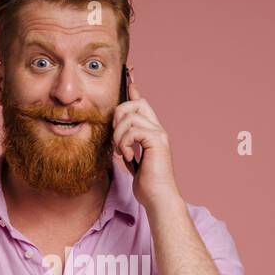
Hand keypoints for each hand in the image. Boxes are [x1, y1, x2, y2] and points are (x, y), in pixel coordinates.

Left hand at [112, 66, 181, 210]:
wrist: (159, 198)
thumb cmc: (147, 184)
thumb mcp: (131, 160)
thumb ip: (126, 145)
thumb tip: (116, 138)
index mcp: (152, 132)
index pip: (142, 104)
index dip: (134, 89)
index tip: (129, 75)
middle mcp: (158, 129)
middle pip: (136, 103)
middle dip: (119, 116)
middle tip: (116, 137)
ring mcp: (159, 133)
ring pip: (130, 116)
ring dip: (119, 134)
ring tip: (121, 152)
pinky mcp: (157, 141)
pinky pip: (133, 129)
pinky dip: (124, 142)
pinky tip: (126, 156)